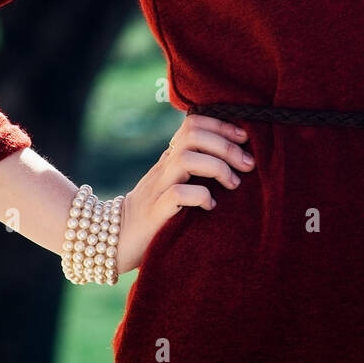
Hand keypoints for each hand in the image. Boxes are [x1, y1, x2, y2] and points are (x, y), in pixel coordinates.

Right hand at [115, 114, 255, 272]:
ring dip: (217, 167)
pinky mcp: (155, 211)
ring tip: (233, 184)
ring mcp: (158, 187)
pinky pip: (178, 194)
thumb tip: (237, 159)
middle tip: (248, 164)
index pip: (194, 124)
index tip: (246, 138)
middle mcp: (164, 167)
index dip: (222, 126)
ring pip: (187, 158)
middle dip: (227, 145)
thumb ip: (196, 169)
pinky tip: (210, 206)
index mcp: (171, 158)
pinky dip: (200, 196)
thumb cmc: (157, 213)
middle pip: (193, 135)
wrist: (115, 239)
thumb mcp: (177, 184)